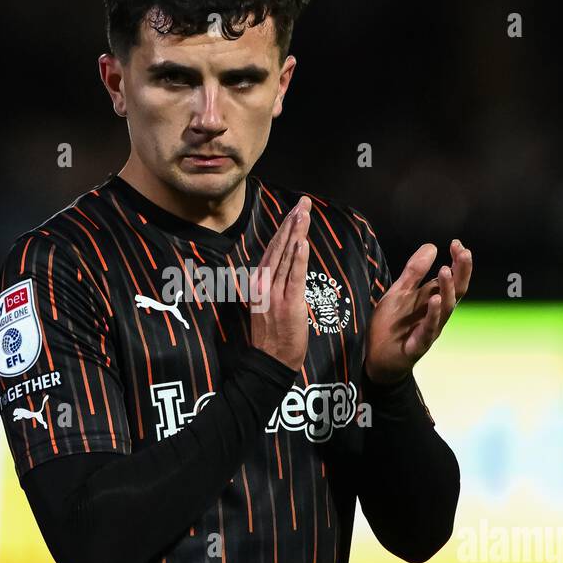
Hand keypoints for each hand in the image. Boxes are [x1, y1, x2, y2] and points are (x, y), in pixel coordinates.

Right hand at [249, 196, 310, 369]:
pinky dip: (298, 258)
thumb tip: (277, 270)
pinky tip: (302, 241)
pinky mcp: (289, 303)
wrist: (269, 361)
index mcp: (259, 282)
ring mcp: (275, 293)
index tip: (294, 211)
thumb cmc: (271, 336)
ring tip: (303, 212)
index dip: (284, 229)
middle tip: (302, 202)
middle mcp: (264, 284)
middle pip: (279, 247)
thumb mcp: (265, 305)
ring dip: (296, 232)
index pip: (273, 250)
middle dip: (291, 222)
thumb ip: (270, 285)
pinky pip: (295, 276)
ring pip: (287, 256)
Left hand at [364, 238, 471, 383]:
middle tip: (463, 252)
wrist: (375, 358)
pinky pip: (429, 329)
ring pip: (446, 309)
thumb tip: (432, 246)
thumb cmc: (391, 325)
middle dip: (461, 272)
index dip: (458, 262)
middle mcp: (436, 314)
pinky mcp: (418, 345)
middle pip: (456, 292)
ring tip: (445, 271)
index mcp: (432, 300)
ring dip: (447, 289)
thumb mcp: (399, 292)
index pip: (452, 279)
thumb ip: (414, 271)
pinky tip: (435, 301)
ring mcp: (430, 330)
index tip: (458, 244)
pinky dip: (433, 315)